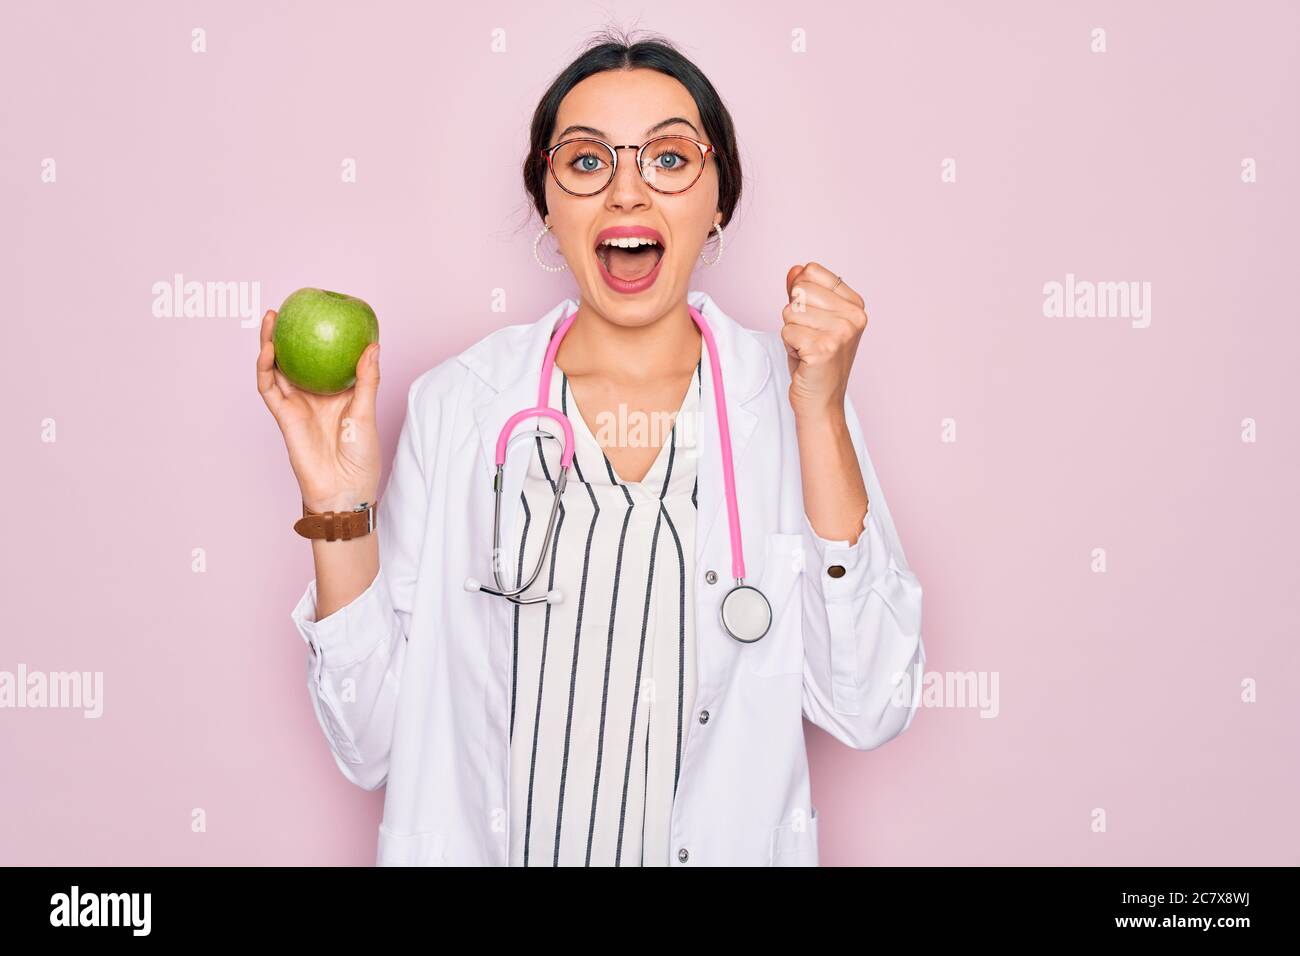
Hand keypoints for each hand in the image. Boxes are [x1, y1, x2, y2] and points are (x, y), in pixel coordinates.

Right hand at [256, 309, 381, 512]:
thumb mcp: (367, 412)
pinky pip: (269, 388)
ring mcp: (296, 404)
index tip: (324, 312)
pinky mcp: (283, 415)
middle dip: (290, 333)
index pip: (325, 358)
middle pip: (296, 358)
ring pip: (277, 367)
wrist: (343, 489)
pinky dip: (265, 368)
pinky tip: (268, 349)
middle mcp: (314, 395)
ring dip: (271, 342)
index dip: (321, 338)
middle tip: (289, 307)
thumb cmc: (360, 456)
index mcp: (337, 392)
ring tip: (272, 318)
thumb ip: (367, 379)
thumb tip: (373, 345)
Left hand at [780, 262, 867, 418]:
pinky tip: (804, 359)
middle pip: (799, 290)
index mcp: (855, 305)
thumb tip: (795, 269)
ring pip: (790, 312)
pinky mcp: (823, 349)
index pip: (811, 271)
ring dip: (791, 332)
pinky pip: (787, 331)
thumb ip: (803, 293)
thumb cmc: (816, 362)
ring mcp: (840, 333)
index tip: (813, 319)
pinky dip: (789, 347)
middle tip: (808, 338)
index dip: (800, 294)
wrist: (822, 402)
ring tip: (807, 349)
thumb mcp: (812, 321)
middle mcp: (853, 317)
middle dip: (794, 315)